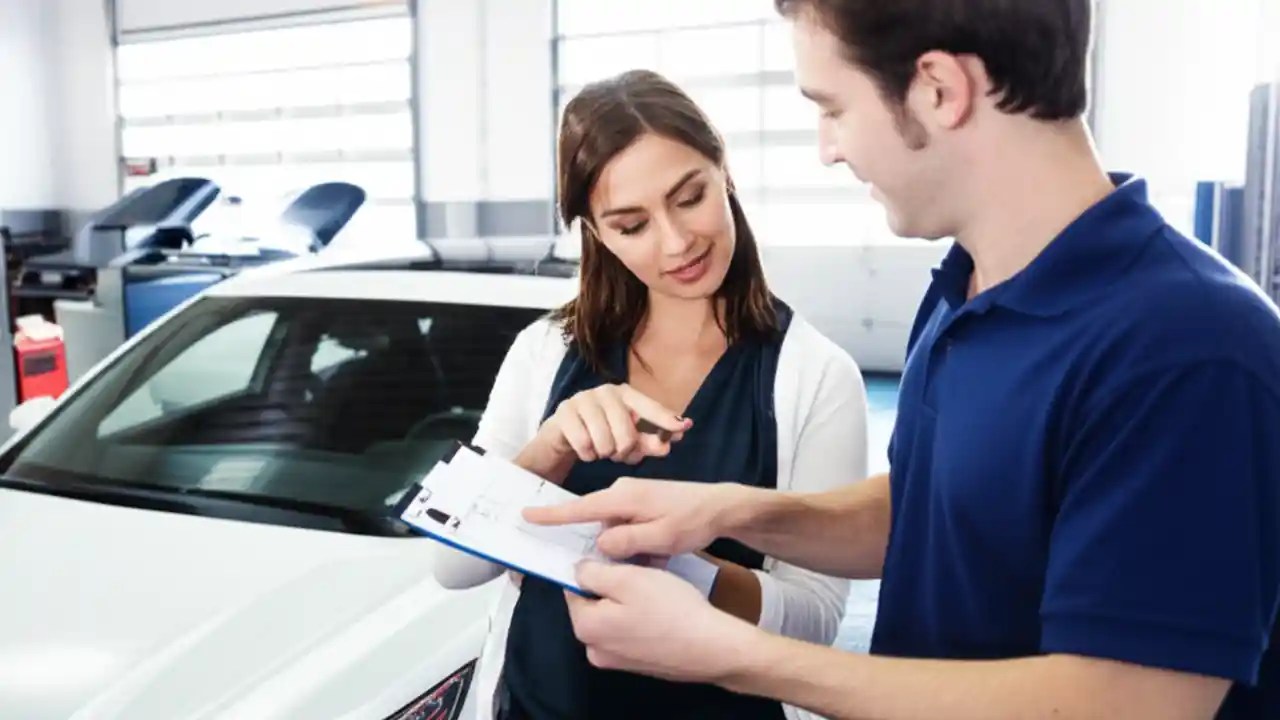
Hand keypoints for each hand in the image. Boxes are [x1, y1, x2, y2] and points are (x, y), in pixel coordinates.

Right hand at [523, 477, 746, 558]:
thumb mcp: (660, 538)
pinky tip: (661, 550)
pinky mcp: (642, 501)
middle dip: (612, 547)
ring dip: (631, 547)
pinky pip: (628, 525)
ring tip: (660, 555)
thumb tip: (599, 544)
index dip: (552, 515)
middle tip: (642, 558)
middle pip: (598, 525)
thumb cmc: (692, 520)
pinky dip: (640, 541)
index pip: (579, 508)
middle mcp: (622, 492)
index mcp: (622, 497)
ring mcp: (632, 495)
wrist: (721, 505)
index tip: (526, 514)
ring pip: (615, 529)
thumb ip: (625, 542)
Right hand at [536, 383, 691, 464]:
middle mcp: (606, 391)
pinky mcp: (564, 412)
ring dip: (603, 454)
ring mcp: (583, 399)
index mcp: (626, 394)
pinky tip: (585, 450)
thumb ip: (649, 443)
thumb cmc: (600, 436)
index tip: (683, 427)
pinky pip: (584, 445)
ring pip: (605, 442)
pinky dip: (587, 455)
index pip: (650, 407)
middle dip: (623, 452)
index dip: (666, 419)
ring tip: (599, 449)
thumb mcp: (627, 441)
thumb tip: (668, 445)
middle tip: (616, 454)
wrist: (560, 436)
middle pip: (627, 434)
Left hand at [566, 561, 758, 682]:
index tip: (614, 557)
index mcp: (585, 628)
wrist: (713, 648)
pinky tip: (664, 607)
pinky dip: (642, 617)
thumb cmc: (670, 609)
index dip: (593, 567)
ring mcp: (618, 661)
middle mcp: (595, 650)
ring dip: (629, 599)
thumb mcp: (628, 578)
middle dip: (613, 585)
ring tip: (657, 586)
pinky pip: (632, 631)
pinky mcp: (640, 664)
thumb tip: (578, 570)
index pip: (573, 588)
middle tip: (641, 570)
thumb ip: (594, 572)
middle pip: (594, 604)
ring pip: (615, 616)